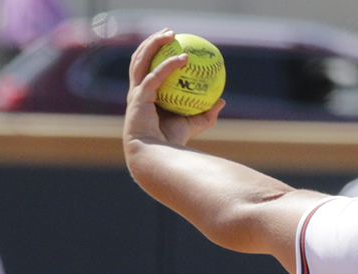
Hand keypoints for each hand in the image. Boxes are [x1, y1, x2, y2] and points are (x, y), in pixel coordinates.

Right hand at [124, 30, 225, 148]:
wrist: (155, 155)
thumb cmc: (170, 143)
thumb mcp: (191, 126)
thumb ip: (205, 114)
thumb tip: (222, 101)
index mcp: (144, 96)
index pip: (146, 69)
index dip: (154, 53)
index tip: (170, 43)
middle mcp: (136, 91)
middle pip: (139, 59)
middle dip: (151, 42)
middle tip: (169, 32)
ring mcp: (135, 93)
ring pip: (141, 60)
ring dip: (154, 44)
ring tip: (170, 34)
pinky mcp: (138, 97)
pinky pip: (156, 76)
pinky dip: (169, 65)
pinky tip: (184, 58)